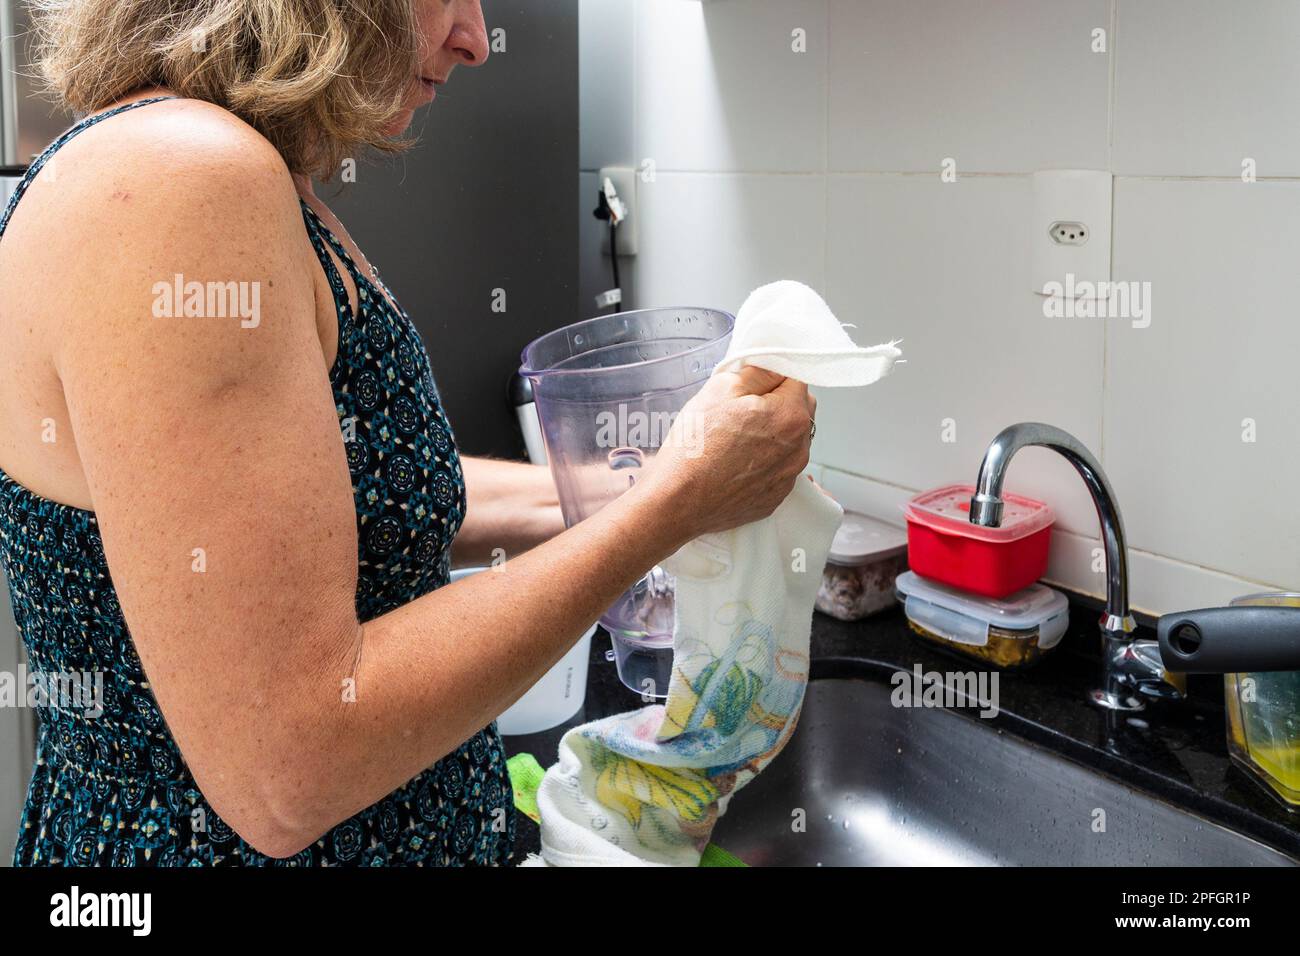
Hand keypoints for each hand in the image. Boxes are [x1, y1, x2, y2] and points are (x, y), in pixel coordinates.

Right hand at [640, 364, 816, 538]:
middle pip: (798, 410)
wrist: (678, 502)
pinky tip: (735, 462)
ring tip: (734, 439)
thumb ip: (758, 371)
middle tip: (740, 408)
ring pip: (789, 440)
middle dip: (776, 402)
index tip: (751, 382)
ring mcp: (789, 477)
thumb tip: (774, 366)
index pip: (797, 377)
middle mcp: (799, 449)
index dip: (771, 375)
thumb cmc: (696, 447)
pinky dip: (763, 461)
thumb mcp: (721, 388)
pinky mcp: (775, 497)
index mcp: (791, 416)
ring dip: (771, 434)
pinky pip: (777, 468)